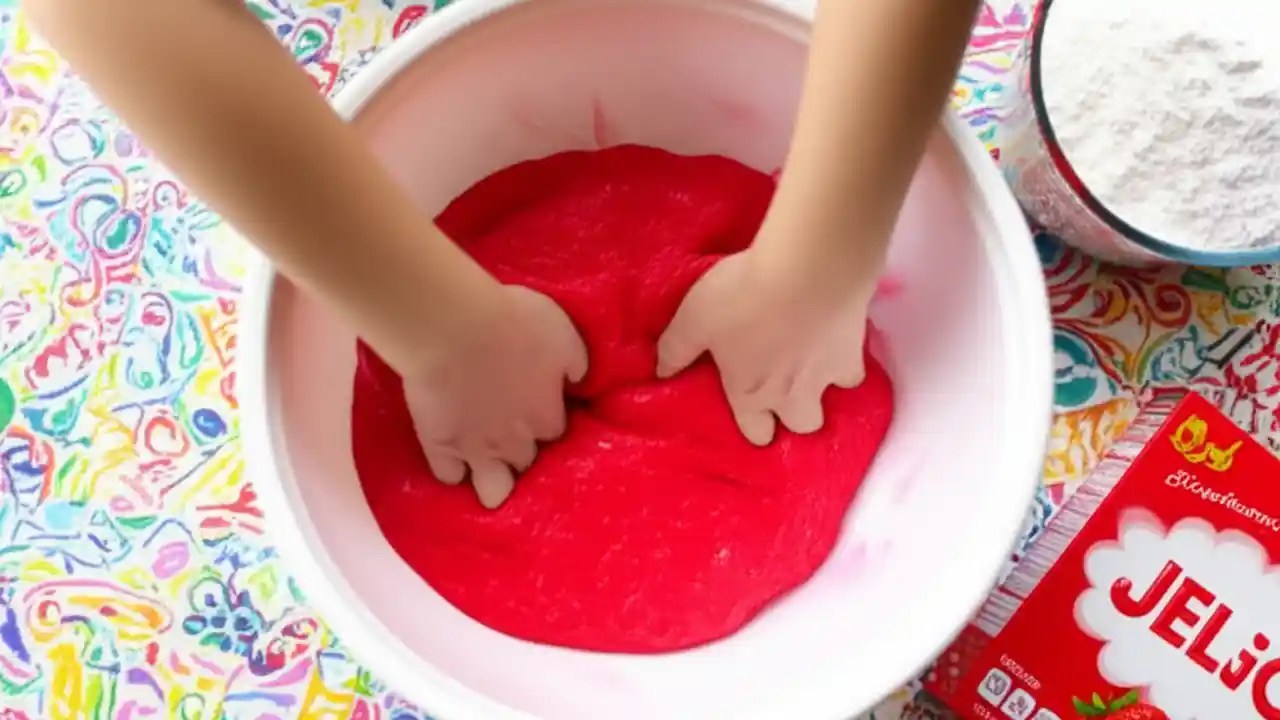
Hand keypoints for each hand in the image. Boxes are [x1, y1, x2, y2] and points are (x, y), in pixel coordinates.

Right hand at [403, 285, 587, 508]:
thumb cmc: (512, 323)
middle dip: (522, 451)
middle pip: (526, 462)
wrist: (452, 327)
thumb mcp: (563, 333)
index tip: (537, 404)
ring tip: (486, 468)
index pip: (555, 432)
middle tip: (510, 431)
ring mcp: (475, 449)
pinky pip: (449, 476)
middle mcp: (515, 443)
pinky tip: (451, 457)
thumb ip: (575, 363)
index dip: (545, 419)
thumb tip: (579, 381)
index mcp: (546, 417)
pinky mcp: (439, 446)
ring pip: (493, 489)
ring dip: (494, 482)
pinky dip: (452, 469)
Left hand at [656, 246, 873, 445]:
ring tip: (815, 368)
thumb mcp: (693, 319)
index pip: (755, 432)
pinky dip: (845, 360)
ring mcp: (826, 377)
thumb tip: (661, 372)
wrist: (807, 271)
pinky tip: (837, 342)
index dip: (755, 428)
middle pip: (801, 427)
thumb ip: (676, 348)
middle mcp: (790, 394)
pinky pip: (852, 369)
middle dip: (793, 417)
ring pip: (830, 402)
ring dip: (822, 390)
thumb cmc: (741, 297)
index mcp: (749, 393)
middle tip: (787, 392)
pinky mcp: (853, 353)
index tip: (755, 419)